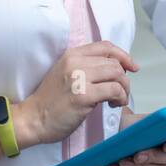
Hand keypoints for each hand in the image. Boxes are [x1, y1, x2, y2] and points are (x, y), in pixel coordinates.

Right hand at [18, 41, 137, 146]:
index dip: (123, 55)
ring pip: (117, 75)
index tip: (132, 67)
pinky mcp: (83, 95)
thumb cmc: (50, 101)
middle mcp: (75, 62)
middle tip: (121, 92)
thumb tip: (113, 69)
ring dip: (124, 89)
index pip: (105, 46)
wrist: (33, 118)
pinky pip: (114, 90)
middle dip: (125, 78)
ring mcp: (79, 78)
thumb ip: (85, 67)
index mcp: (72, 55)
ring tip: (117, 100)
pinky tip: (113, 105)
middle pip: (114, 62)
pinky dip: (120, 98)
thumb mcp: (65, 74)